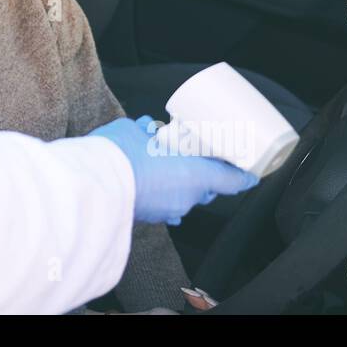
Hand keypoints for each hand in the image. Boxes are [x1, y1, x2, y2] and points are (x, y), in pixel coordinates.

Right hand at [88, 115, 258, 224]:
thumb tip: (144, 128)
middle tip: (199, 158)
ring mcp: (168, 211)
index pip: (231, 180)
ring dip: (180, 186)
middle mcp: (187, 197)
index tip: (251, 173)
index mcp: (194, 175)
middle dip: (206, 177)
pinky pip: (165, 207)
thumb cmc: (121, 154)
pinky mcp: (150, 218)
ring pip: (185, 199)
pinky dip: (161, 196)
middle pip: (207, 189)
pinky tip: (151, 187)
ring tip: (169, 169)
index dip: (243, 176)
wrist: (95, 183)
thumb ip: (143, 130)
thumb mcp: (134, 131)